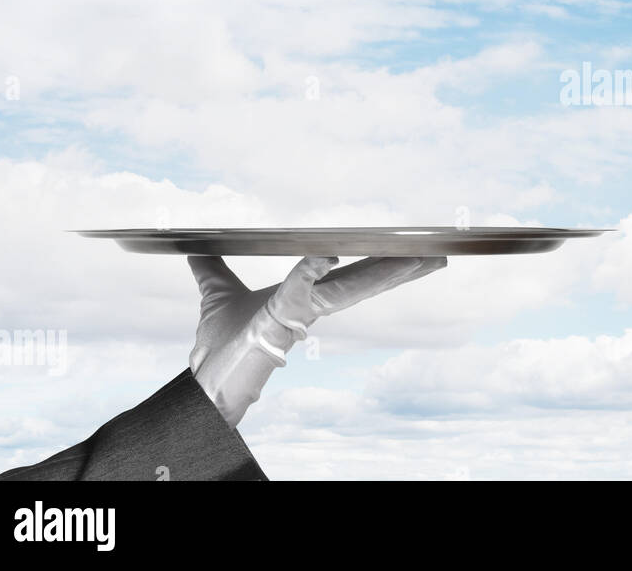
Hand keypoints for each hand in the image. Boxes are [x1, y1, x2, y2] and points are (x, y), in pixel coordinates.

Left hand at [188, 255, 447, 426]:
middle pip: (363, 282)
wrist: (204, 381)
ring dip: (385, 273)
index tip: (407, 251)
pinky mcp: (280, 318)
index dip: (378, 264)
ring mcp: (300, 313)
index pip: (349, 276)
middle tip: (436, 256)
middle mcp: (310, 306)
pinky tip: (325, 255)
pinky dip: (310, 270)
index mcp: (304, 298)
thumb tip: (195, 248)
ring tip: (421, 259)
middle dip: (400, 270)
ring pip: (350, 288)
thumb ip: (211, 269)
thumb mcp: (216, 294)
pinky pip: (299, 288)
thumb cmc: (217, 346)